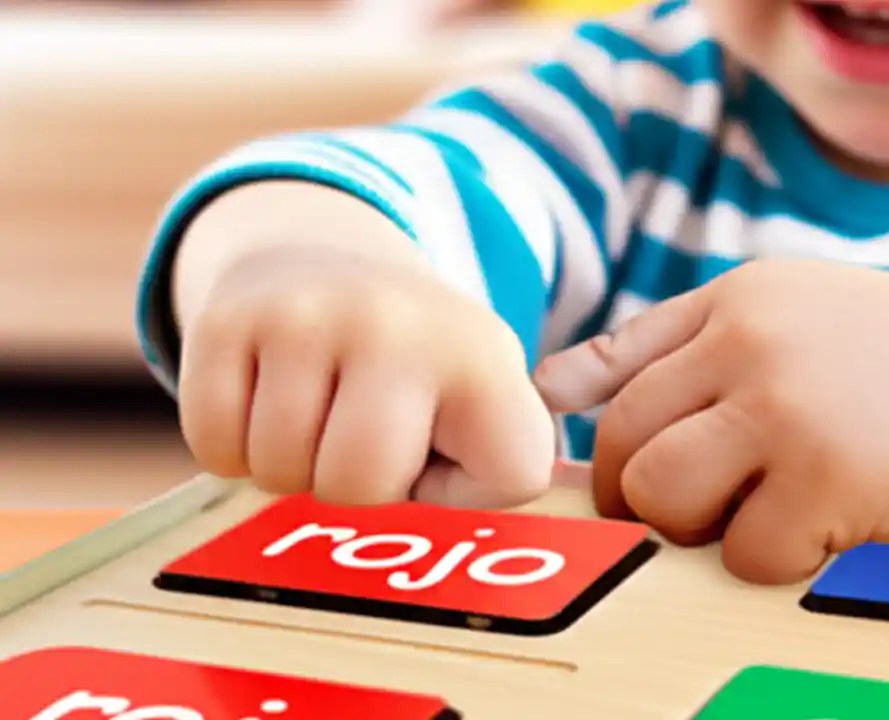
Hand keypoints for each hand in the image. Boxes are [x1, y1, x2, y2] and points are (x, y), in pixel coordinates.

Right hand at [177, 243, 555, 508]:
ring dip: (290, 467)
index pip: (512, 477)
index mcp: (485, 355)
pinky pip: (216, 448)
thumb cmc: (411, 369)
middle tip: (359, 433)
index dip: (465, 489)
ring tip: (316, 409)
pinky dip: (232, 449)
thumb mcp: (484, 397)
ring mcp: (308, 316)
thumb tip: (515, 495)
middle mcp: (399, 325)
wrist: (323, 258)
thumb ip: (502, 465)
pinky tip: (264, 398)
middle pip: (358, 484)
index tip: (446, 446)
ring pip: (280, 472)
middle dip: (354, 486)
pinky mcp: (228, 320)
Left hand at [534, 260, 888, 584]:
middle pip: (622, 444)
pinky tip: (825, 527)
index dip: (588, 428)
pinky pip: (744, 553)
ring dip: (696, 530)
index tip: (607, 469)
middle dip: (638, 497)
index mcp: (736, 298)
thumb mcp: (805, 309)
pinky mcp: (825, 478)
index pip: (612, 365)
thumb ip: (702, 343)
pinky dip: (774, 559)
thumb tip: (566, 389)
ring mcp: (783, 407)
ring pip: (662, 498)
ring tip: (755, 515)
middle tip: (686, 513)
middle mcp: (746, 342)